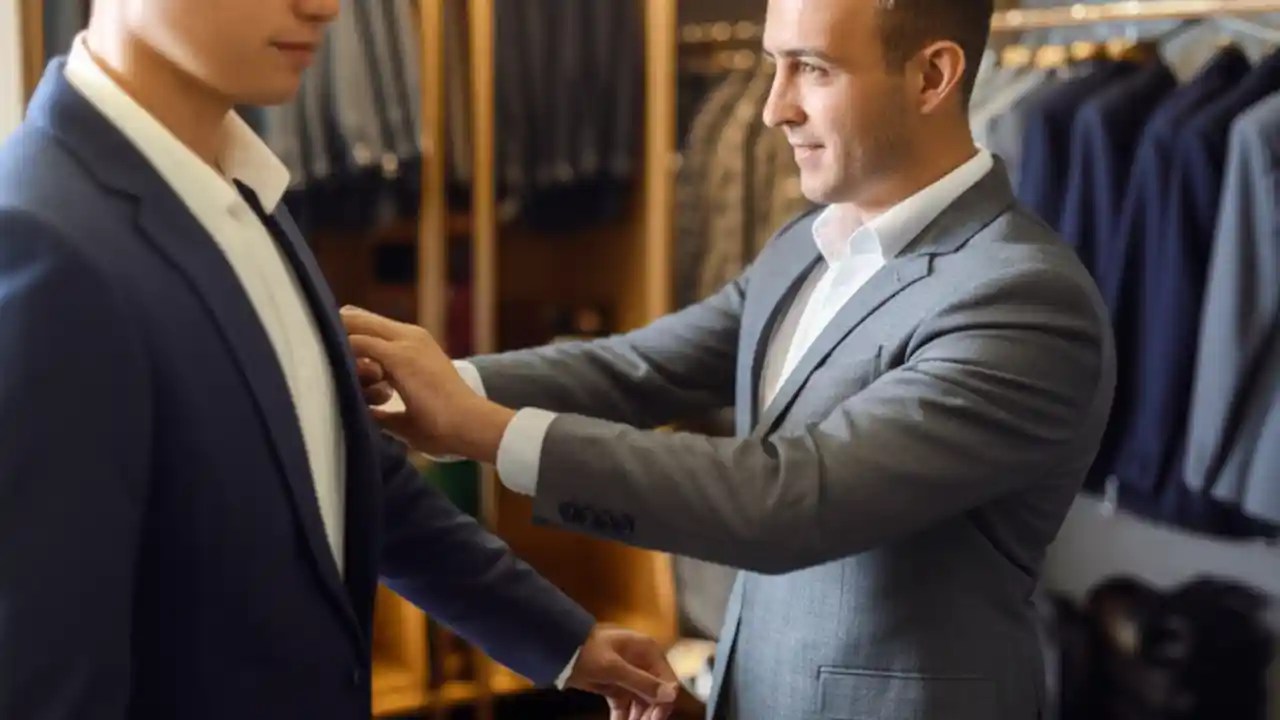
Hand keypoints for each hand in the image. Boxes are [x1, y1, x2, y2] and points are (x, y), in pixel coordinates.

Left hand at [341, 306, 513, 459]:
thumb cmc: (443, 427)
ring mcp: (407, 342)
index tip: (326, 355)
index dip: (346, 336)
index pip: (371, 326)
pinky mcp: (400, 355)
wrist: (470, 425)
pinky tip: (337, 375)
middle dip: (334, 335)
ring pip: (355, 323)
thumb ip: (381, 409)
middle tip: (315, 357)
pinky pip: (358, 342)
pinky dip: (342, 355)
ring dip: (336, 346)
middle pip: (359, 317)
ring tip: (330, 372)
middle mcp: (411, 336)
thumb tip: (358, 415)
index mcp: (416, 346)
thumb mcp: (405, 414)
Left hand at [567, 625, 678, 719]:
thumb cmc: (589, 652)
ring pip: (640, 701)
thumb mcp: (614, 667)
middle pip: (655, 694)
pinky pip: (624, 704)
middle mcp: (642, 662)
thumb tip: (672, 695)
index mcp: (648, 651)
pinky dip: (622, 716)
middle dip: (649, 713)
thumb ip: (642, 682)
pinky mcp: (614, 685)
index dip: (663, 703)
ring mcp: (628, 674)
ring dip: (636, 717)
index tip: (653, 719)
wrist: (558, 648)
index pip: (667, 681)